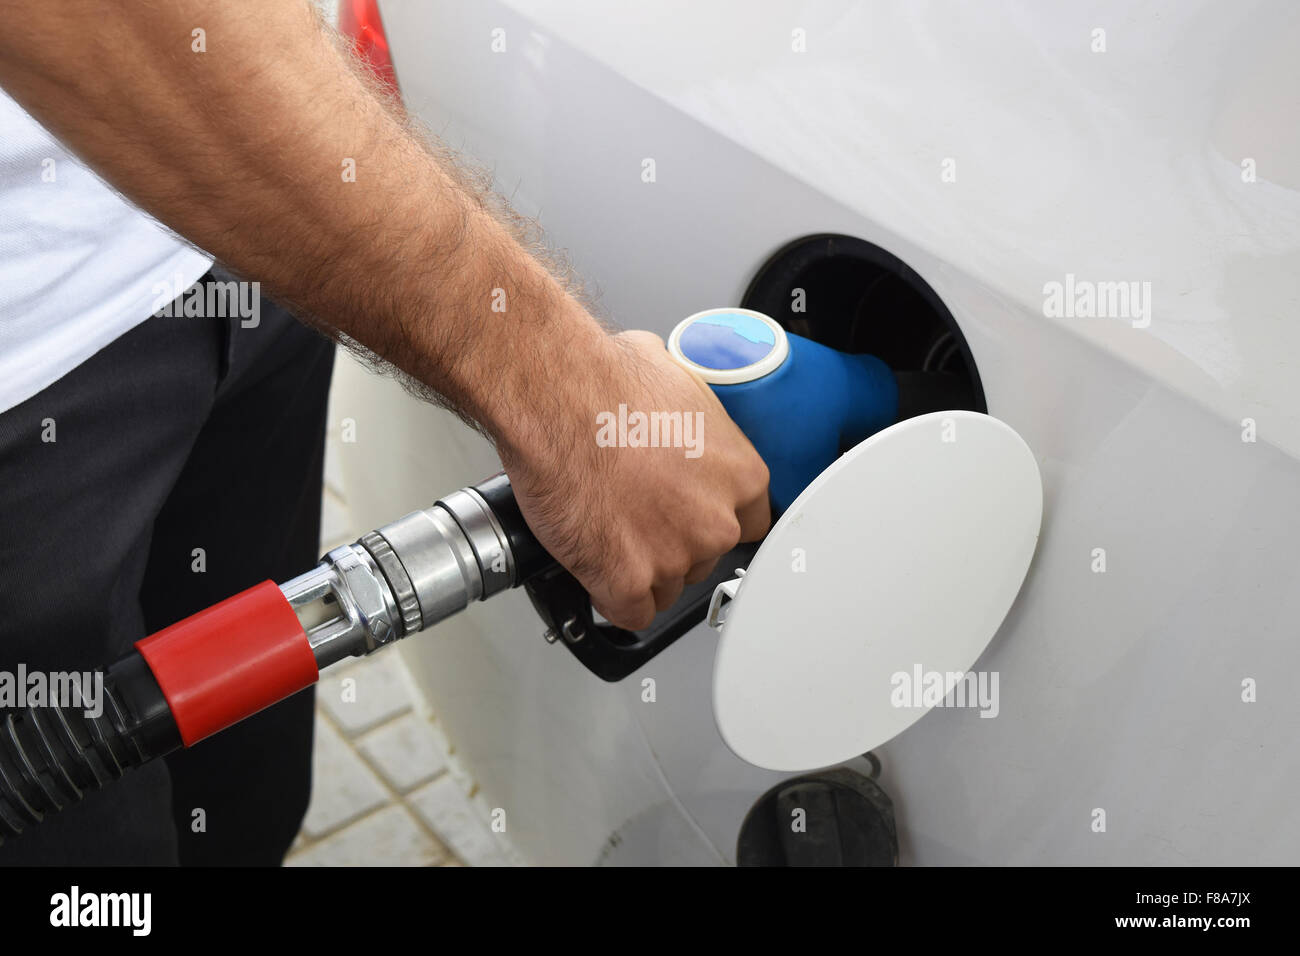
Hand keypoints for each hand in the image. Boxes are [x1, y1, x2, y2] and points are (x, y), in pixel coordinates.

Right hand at [500, 330, 769, 629]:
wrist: (556, 398)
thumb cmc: (606, 382)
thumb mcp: (676, 382)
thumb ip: (692, 420)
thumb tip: (678, 415)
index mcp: (740, 475)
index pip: (748, 522)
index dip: (710, 517)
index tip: (690, 514)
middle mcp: (716, 521)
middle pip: (704, 557)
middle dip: (672, 541)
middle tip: (634, 513)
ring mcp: (674, 558)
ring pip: (665, 587)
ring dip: (640, 569)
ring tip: (606, 529)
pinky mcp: (626, 582)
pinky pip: (630, 612)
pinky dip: (610, 596)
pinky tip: (596, 567)